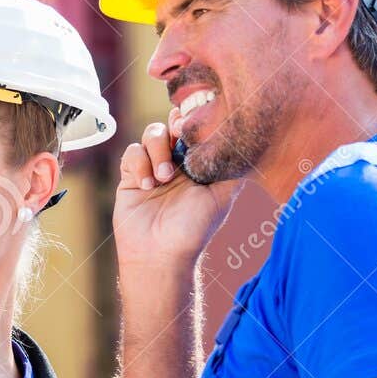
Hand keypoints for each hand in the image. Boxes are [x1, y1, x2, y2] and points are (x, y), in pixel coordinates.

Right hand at [112, 109, 241, 271]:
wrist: (160, 255)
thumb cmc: (194, 230)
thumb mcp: (222, 197)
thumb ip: (232, 170)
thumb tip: (246, 142)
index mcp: (196, 165)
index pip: (194, 132)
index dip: (194, 122)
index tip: (195, 125)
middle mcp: (174, 164)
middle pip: (171, 125)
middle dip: (174, 126)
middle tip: (178, 135)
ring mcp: (151, 169)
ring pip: (150, 135)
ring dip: (157, 151)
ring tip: (163, 178)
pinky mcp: (130, 177)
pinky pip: (131, 153)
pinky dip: (139, 164)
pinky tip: (147, 185)